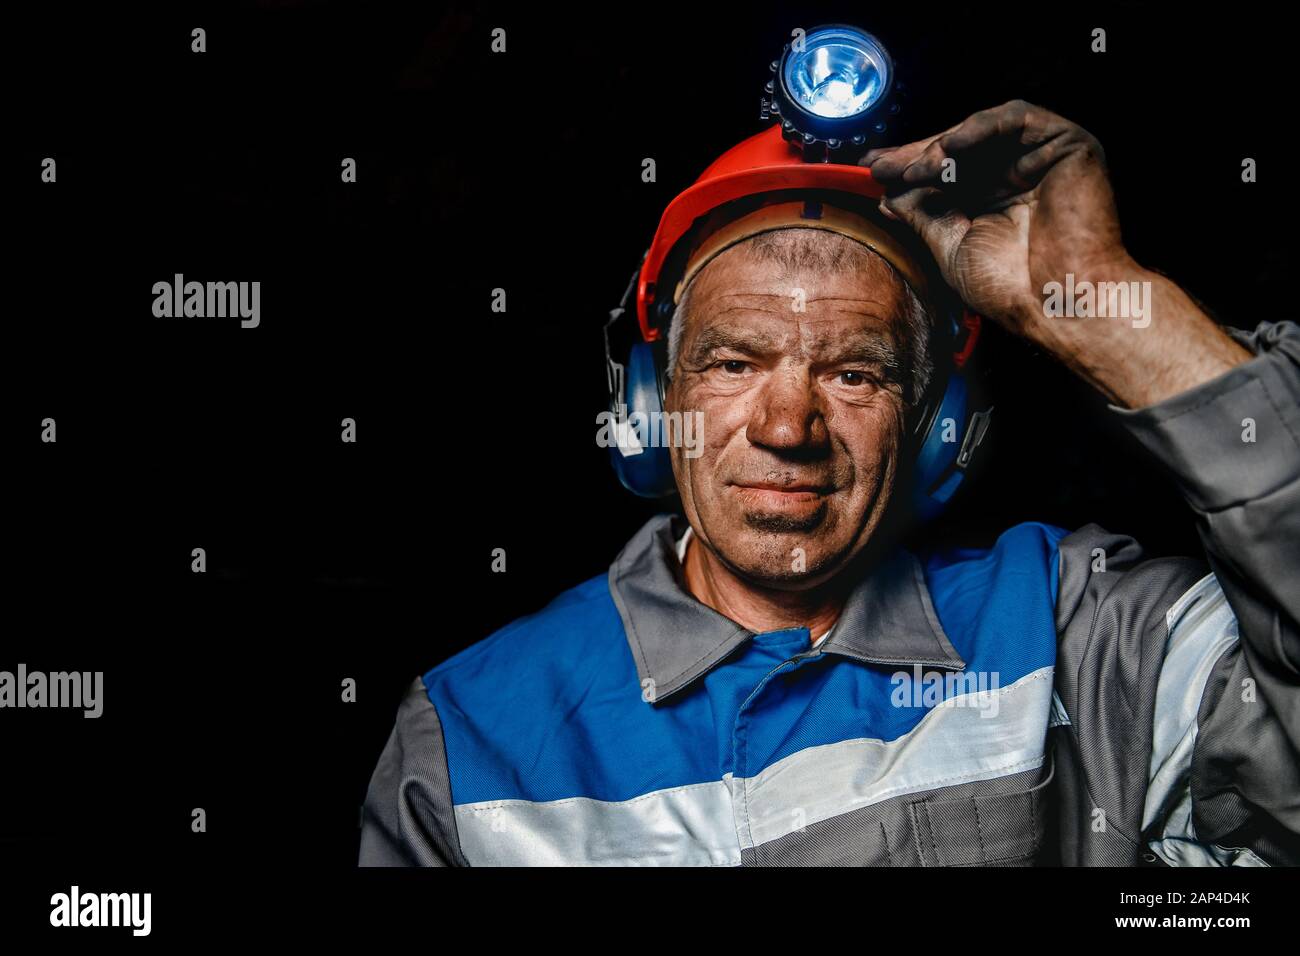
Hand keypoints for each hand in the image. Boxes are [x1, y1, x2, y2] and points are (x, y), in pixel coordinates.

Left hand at [861, 99, 1127, 348]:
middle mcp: (1019, 176)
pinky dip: (981, 128)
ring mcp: (1043, 158)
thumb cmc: (1011, 287)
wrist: (1058, 302)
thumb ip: (922, 215)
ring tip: (912, 169)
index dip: (909, 168)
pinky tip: (949, 146)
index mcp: (995, 200)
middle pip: (962, 150)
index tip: (871, 170)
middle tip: (881, 166)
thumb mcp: (950, 246)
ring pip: (984, 133)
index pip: (947, 173)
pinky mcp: (1067, 145)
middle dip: (917, 155)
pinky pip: (1018, 120)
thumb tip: (889, 195)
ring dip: (942, 147)